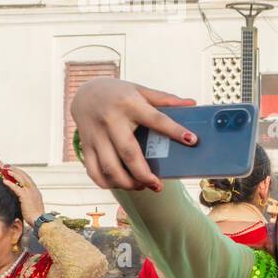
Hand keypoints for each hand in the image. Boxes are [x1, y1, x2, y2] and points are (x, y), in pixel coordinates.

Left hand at [2, 166, 44, 223]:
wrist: (39, 220)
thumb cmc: (34, 216)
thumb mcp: (31, 205)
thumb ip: (26, 200)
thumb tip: (20, 199)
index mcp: (35, 191)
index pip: (27, 179)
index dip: (20, 173)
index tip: (13, 170)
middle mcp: (34, 190)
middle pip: (24, 176)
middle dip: (16, 170)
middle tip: (7, 166)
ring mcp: (31, 192)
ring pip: (21, 179)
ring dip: (13, 174)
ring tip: (5, 170)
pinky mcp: (26, 197)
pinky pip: (17, 188)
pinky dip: (11, 183)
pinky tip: (5, 181)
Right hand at [70, 78, 197, 190]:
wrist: (84, 92)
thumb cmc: (119, 94)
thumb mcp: (141, 90)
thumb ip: (165, 99)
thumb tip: (192, 103)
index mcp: (130, 104)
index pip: (156, 119)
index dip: (174, 130)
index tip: (192, 141)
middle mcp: (111, 120)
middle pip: (128, 152)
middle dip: (144, 174)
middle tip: (158, 185)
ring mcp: (96, 135)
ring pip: (109, 166)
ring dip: (127, 183)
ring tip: (142, 187)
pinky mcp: (85, 146)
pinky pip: (93, 170)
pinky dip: (107, 183)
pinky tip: (122, 184)